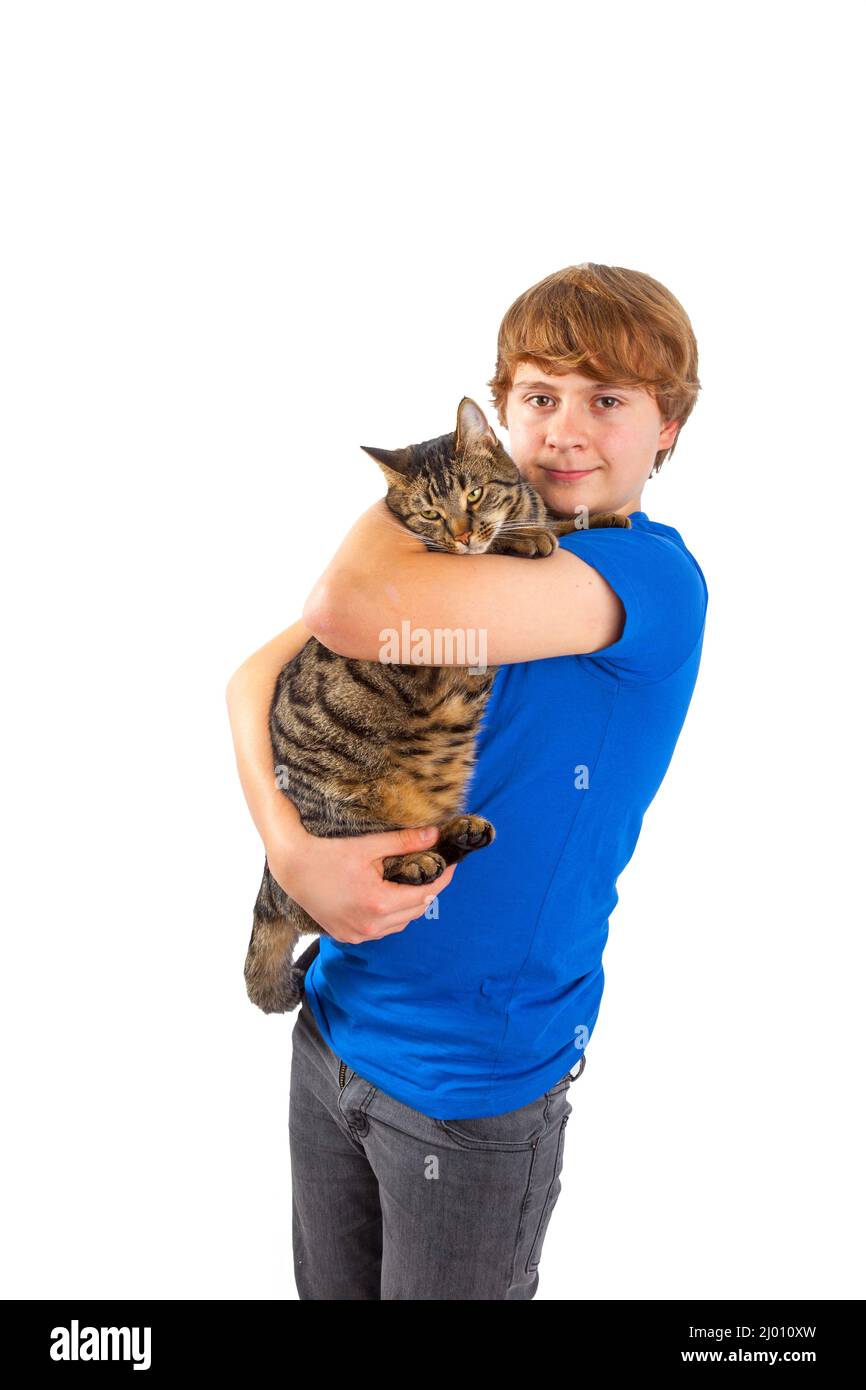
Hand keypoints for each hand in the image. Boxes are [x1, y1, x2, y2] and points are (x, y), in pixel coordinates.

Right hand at [265, 822, 457, 943]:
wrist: (291, 866)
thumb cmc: (327, 852)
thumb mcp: (368, 845)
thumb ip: (404, 842)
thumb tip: (435, 834)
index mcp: (378, 903)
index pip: (425, 894)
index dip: (443, 879)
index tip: (452, 864)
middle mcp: (370, 925)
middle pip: (415, 910)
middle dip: (428, 890)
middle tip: (435, 869)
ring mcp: (358, 934)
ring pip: (399, 923)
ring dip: (410, 905)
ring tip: (412, 882)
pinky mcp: (347, 935)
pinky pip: (380, 930)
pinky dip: (391, 916)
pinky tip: (388, 898)